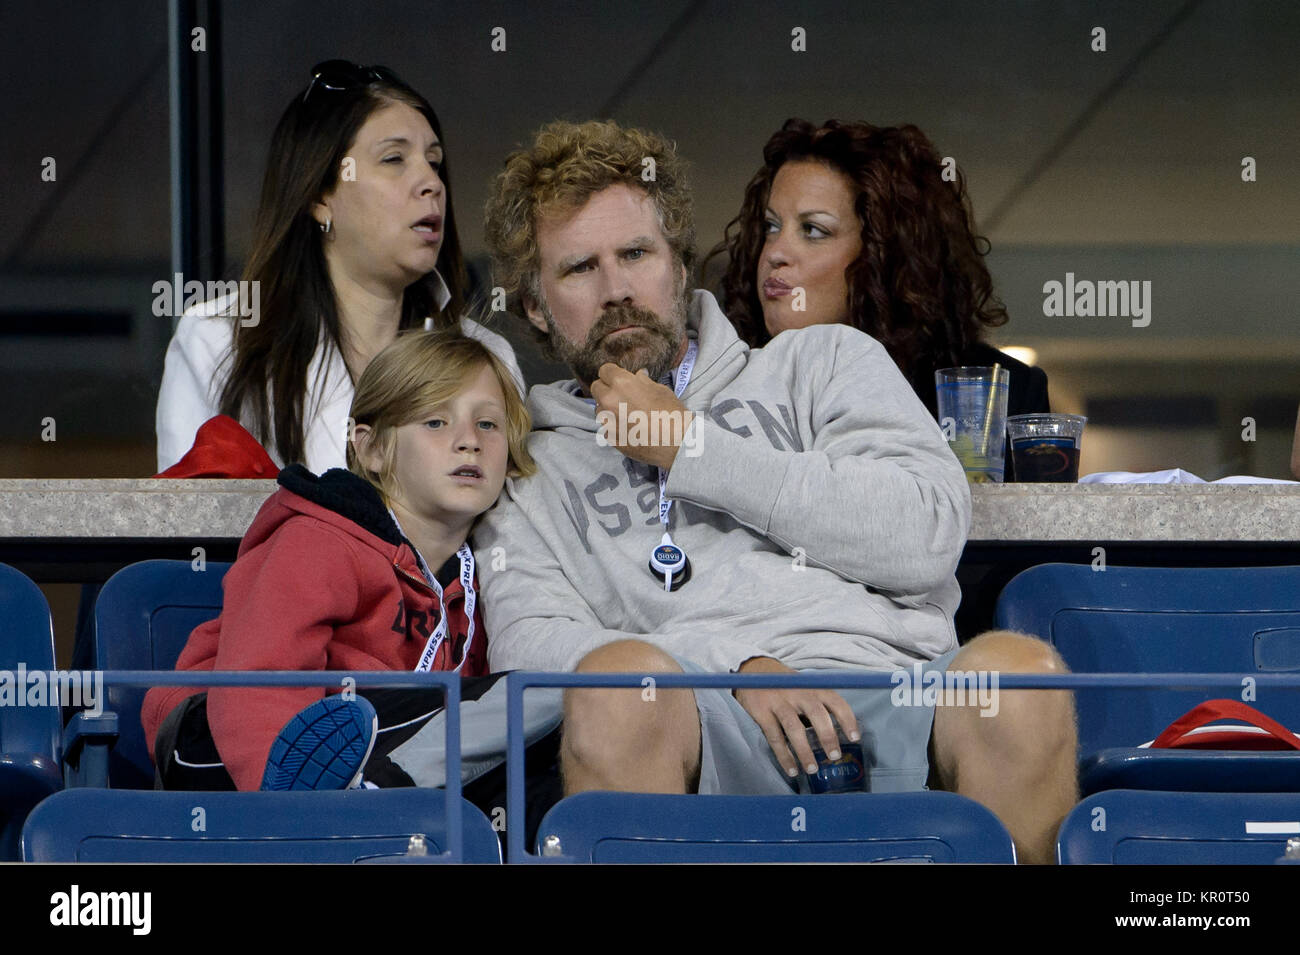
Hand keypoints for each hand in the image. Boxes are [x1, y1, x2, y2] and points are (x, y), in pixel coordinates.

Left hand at [590, 363, 693, 470]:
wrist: (676, 443)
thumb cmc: (672, 413)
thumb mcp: (660, 390)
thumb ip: (643, 382)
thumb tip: (637, 376)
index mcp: (622, 383)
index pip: (605, 370)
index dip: (613, 373)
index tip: (619, 378)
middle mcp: (609, 400)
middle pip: (596, 388)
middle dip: (606, 389)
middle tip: (621, 395)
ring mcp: (607, 420)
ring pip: (599, 409)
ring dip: (608, 408)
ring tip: (626, 414)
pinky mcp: (609, 437)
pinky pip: (606, 426)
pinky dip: (614, 426)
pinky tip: (629, 429)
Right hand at [733, 656, 860, 778]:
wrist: (753, 669)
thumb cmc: (786, 685)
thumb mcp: (805, 687)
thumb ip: (819, 704)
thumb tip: (838, 734)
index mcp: (812, 686)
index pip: (835, 701)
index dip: (847, 720)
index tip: (855, 738)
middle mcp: (797, 692)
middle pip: (817, 714)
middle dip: (827, 736)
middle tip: (834, 756)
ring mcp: (778, 701)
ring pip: (794, 728)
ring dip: (804, 751)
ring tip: (812, 769)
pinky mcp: (761, 711)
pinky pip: (774, 737)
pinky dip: (784, 756)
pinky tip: (791, 769)